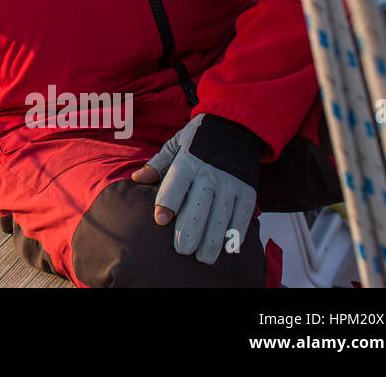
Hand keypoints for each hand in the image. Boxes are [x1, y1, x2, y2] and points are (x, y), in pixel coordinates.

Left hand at [130, 113, 262, 264]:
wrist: (237, 127)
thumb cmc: (199, 138)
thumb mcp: (176, 144)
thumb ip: (158, 164)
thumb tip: (137, 179)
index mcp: (188, 162)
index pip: (176, 186)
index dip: (167, 204)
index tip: (161, 220)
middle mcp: (210, 174)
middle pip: (199, 208)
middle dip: (190, 231)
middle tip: (182, 249)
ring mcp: (231, 184)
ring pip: (221, 218)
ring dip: (212, 241)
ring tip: (203, 258)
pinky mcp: (248, 191)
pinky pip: (242, 217)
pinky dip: (235, 234)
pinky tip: (226, 248)